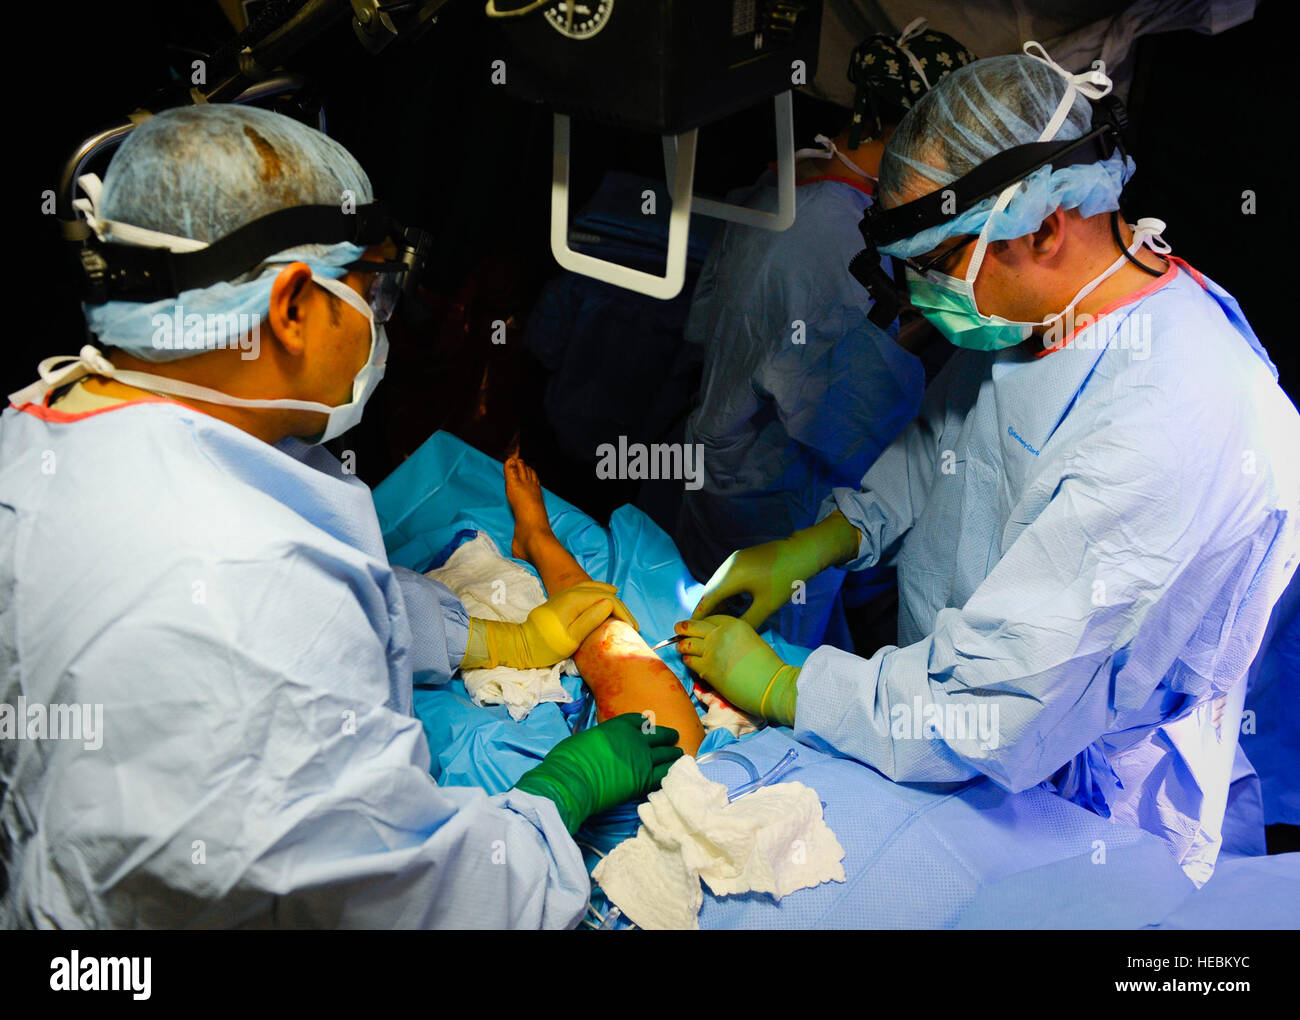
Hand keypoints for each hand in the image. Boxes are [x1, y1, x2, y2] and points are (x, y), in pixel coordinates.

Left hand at [463, 582, 637, 668]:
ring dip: (612, 599)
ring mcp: (566, 594)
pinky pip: (588, 591)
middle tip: (633, 625)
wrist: (522, 644)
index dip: (622, 613)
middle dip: (620, 607)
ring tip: (624, 612)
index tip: (631, 629)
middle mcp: (572, 592)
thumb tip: (609, 604)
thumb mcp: (571, 637)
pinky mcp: (563, 600)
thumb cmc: (546, 645)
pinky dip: (600, 594)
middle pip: (603, 593)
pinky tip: (606, 598)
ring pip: (595, 590)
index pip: (607, 600)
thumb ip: (591, 619)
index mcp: (575, 600)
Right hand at [514, 713, 682, 833]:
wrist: (573, 779)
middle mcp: (634, 739)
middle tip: (674, 737)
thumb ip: (600, 741)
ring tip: (679, 754)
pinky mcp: (644, 780)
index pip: (638, 721)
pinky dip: (670, 772)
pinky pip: (664, 774)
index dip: (645, 724)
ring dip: (673, 754)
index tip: (649, 726)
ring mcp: (642, 759)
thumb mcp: (585, 739)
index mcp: (617, 726)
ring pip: (666, 754)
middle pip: (658, 735)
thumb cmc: (569, 759)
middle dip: (667, 736)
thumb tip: (600, 748)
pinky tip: (675, 772)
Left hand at [675, 615, 798, 726]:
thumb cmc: (767, 666)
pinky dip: (687, 660)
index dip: (700, 623)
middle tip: (678, 629)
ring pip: (687, 644)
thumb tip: (716, 643)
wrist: (771, 685)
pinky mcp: (707, 668)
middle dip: (683, 628)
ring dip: (682, 645)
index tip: (696, 627)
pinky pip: (690, 661)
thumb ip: (732, 638)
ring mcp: (712, 650)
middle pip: (693, 627)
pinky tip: (688, 660)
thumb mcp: (750, 640)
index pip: (709, 619)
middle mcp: (720, 634)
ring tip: (680, 647)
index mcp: (734, 624)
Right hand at [690, 512, 861, 629]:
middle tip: (707, 629)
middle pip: (710, 591)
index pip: (708, 599)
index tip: (694, 630)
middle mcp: (728, 566)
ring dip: (718, 600)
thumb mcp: (766, 605)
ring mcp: (734, 560)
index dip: (700, 616)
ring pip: (718, 583)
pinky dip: (726, 591)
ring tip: (722, 619)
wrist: (802, 553)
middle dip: (707, 610)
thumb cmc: (786, 580)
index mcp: (731, 577)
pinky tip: (735, 603)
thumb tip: (733, 634)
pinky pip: (727, 577)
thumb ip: (747, 622)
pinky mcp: (742, 558)